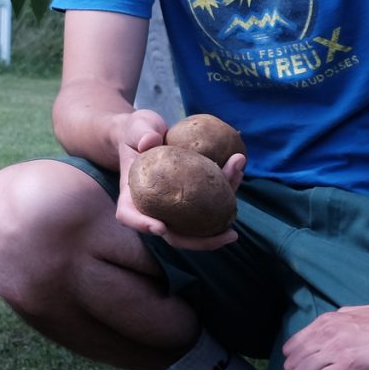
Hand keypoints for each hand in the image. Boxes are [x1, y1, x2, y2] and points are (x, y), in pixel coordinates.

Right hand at [114, 126, 246, 251]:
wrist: (148, 134)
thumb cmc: (137, 132)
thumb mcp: (136, 127)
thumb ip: (141, 133)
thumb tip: (151, 142)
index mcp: (132, 195)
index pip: (129, 216)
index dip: (143, 226)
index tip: (160, 227)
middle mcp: (152, 207)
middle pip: (171, 233)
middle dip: (200, 241)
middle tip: (227, 236)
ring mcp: (173, 206)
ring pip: (194, 224)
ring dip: (220, 218)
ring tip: (239, 204)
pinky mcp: (191, 198)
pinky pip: (208, 201)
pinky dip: (225, 189)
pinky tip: (238, 171)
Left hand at [282, 304, 368, 369]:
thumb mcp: (363, 312)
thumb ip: (343, 317)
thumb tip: (333, 322)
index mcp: (328, 321)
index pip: (292, 345)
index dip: (298, 359)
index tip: (310, 367)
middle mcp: (327, 334)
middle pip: (292, 361)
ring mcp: (337, 350)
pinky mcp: (350, 367)